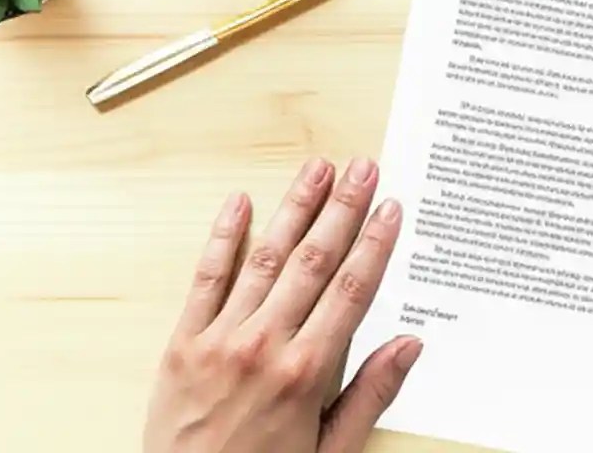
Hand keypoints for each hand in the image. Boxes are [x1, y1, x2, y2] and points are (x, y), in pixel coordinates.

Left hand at [143, 158, 421, 452]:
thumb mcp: (331, 452)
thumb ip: (371, 394)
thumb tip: (409, 345)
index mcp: (306, 373)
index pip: (352, 290)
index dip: (375, 244)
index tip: (392, 209)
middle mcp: (264, 345)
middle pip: (314, 261)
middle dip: (343, 209)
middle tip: (363, 168)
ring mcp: (221, 339)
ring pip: (266, 258)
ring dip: (294, 209)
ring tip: (317, 169)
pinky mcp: (183, 343)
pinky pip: (206, 279)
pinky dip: (224, 238)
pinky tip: (240, 203)